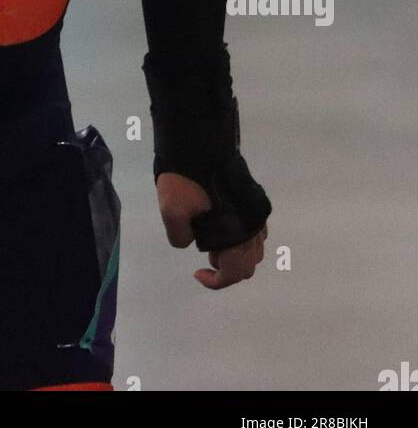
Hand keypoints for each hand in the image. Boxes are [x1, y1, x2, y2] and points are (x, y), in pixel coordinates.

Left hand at [156, 171, 267, 289]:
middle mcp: (253, 229)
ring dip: (235, 253)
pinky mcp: (253, 202)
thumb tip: (190, 241)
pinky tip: (221, 226)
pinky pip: (253, 231)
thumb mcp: (172, 212)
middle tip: (205, 253)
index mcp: (236, 235)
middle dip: (226, 267)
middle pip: (247, 265)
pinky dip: (240, 238)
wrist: (201, 146)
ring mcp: (255, 215)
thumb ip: (180, 237)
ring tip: (211, 239)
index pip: (234, 273)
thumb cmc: (187, 181)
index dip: (215, 281)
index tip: (197, 272)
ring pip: (253, 249)